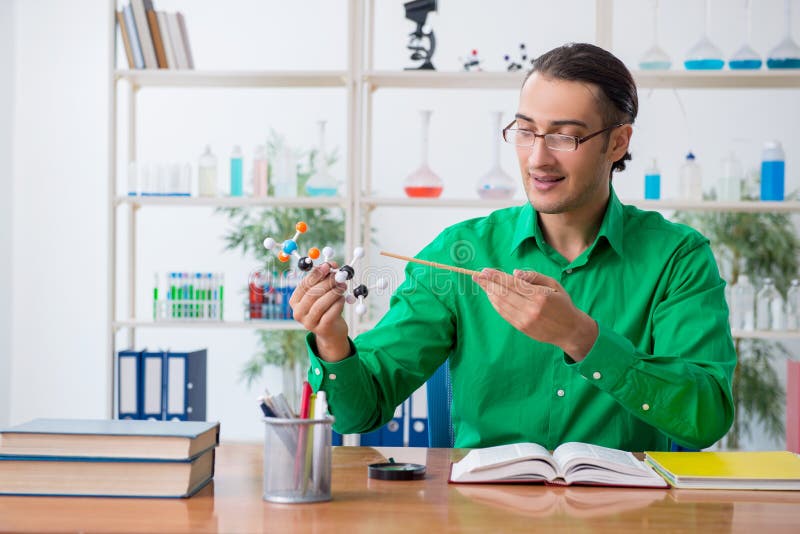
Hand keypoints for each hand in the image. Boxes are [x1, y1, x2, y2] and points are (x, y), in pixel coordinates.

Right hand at [289, 262, 350, 360]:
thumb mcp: (323, 293)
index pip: (304, 285)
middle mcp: (298, 313)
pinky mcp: (321, 329)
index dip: (316, 274)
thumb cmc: (326, 308)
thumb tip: (332, 264)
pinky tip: (343, 298)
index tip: (327, 266)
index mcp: (295, 302)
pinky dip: (338, 304)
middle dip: (327, 282)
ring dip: (334, 292)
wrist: (332, 331)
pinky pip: (331, 313)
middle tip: (339, 276)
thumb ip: (325, 278)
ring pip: (321, 304)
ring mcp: (309, 323)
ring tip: (343, 286)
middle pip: (312, 294)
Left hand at [472, 268, 597, 360]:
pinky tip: (491, 296)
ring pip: (500, 304)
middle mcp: (531, 308)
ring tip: (482, 284)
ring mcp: (525, 320)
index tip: (484, 270)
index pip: (512, 283)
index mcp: (540, 295)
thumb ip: (534, 277)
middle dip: (487, 283)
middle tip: (476, 276)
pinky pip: (504, 313)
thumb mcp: (553, 285)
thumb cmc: (562, 304)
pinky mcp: (521, 327)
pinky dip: (495, 304)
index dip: (496, 276)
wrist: (570, 330)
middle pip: (503, 293)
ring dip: (489, 293)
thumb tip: (514, 273)